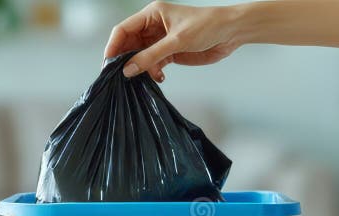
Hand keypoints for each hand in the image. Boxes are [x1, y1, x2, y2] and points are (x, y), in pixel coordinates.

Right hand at [104, 1, 241, 81]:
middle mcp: (153, 26)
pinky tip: (160, 78)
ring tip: (146, 78)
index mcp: (151, 14)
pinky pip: (153, 63)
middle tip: (121, 77)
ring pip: (140, 56)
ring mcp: (160, 40)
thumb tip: (128, 69)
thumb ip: (151, 56)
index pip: (123, 29)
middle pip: (129, 44)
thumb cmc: (206, 27)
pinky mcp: (170, 52)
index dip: (113, 46)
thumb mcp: (176, 42)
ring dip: (141, 68)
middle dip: (125, 60)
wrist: (231, 33)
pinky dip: (153, 72)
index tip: (108, 64)